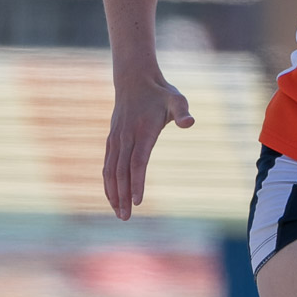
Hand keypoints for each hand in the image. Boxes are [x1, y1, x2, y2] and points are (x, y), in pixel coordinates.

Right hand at [102, 78, 194, 220]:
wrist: (134, 79)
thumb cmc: (160, 92)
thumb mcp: (176, 99)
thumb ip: (182, 112)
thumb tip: (189, 123)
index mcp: (142, 131)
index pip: (138, 162)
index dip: (137, 182)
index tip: (138, 201)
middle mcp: (125, 137)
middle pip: (121, 171)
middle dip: (123, 196)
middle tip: (126, 217)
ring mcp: (116, 139)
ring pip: (110, 170)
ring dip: (113, 193)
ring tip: (119, 213)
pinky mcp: (111, 140)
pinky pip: (107, 165)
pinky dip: (108, 183)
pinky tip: (112, 198)